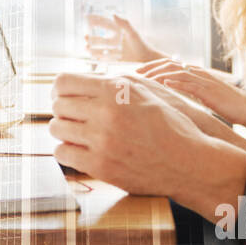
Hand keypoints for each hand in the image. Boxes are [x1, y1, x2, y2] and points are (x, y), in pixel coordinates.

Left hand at [48, 72, 210, 200]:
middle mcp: (106, 113)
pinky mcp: (100, 166)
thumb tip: (84, 78)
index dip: (59, 88)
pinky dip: (66, 150)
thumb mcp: (146, 90)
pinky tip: (79, 149)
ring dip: (63, 129)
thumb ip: (113, 81)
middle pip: (57, 105)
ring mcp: (102, 141)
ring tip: (75, 131)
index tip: (62, 95)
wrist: (188, 162)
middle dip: (62, 109)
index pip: (64, 82)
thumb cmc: (169, 124)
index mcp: (115, 90)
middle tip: (71, 115)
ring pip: (57, 128)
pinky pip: (62, 153)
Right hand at [83, 14, 164, 62]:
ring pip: (99, 48)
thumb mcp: (133, 33)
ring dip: (91, 48)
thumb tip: (113, 14)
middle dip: (91, 38)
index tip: (87, 18)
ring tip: (86, 47)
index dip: (96, 20)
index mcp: (117, 31)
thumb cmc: (141, 44)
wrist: (146, 58)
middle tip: (85, 36)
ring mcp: (112, 49)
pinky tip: (92, 56)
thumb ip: (124, 23)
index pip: (104, 24)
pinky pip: (102, 57)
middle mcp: (113, 40)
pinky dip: (96, 57)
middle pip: (99, 38)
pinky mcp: (113, 59)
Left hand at [136, 59, 245, 125]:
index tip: (138, 73)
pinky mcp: (209, 90)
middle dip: (151, 68)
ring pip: (177, 72)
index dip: (153, 67)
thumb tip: (174, 94)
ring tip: (144, 79)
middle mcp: (199, 73)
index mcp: (197, 73)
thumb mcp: (204, 96)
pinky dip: (177, 82)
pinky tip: (165, 83)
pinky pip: (191, 84)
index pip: (170, 65)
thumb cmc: (226, 105)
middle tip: (135, 74)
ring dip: (159, 75)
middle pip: (170, 65)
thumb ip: (190, 92)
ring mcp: (204, 80)